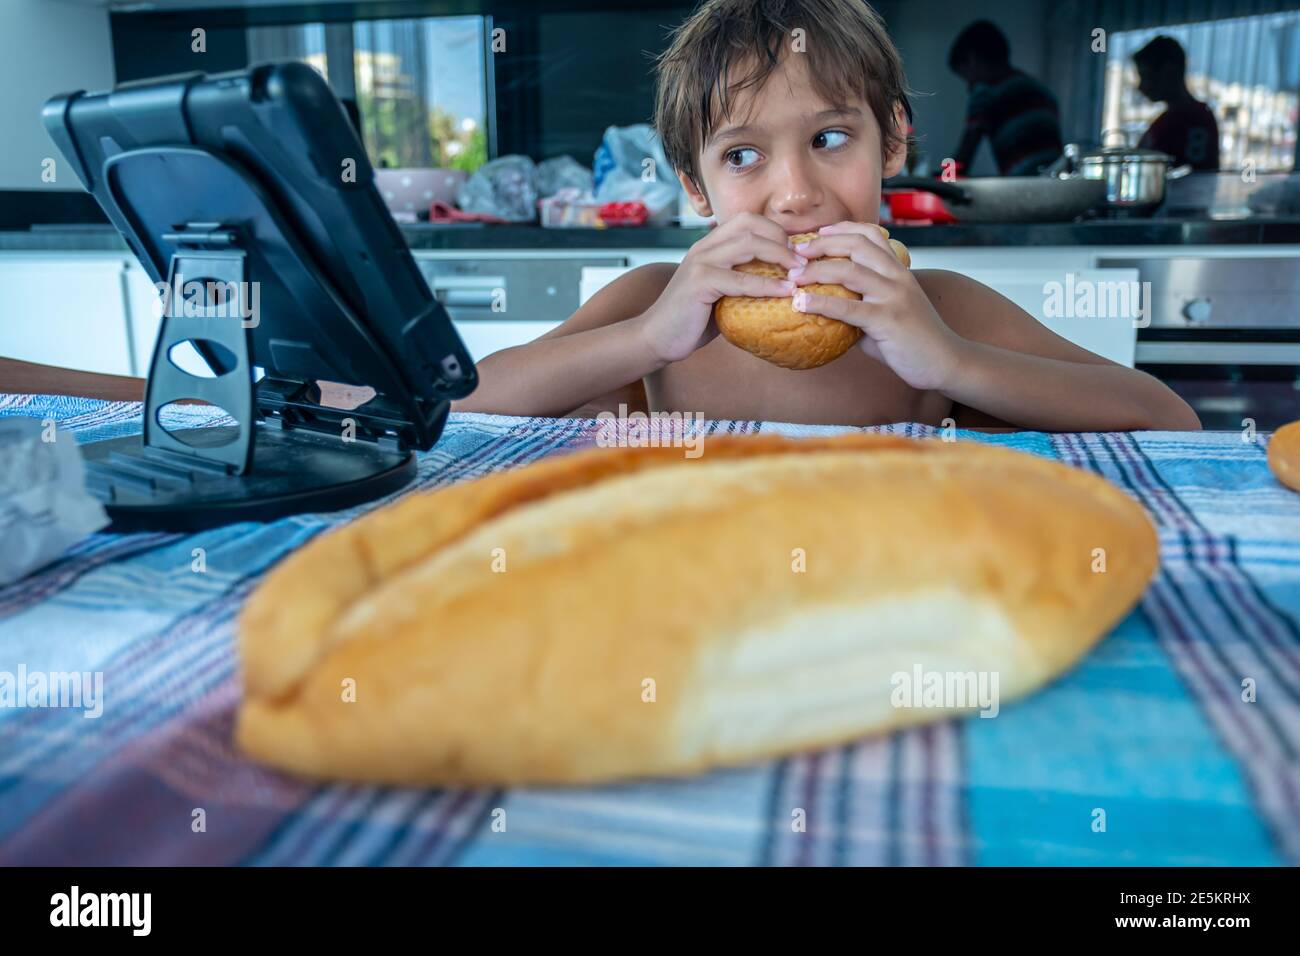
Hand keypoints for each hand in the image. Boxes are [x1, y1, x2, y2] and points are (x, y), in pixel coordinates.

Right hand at [636, 212, 805, 364]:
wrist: (657, 337)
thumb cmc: (693, 319)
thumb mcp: (721, 293)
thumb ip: (743, 280)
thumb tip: (782, 282)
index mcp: (710, 245)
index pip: (748, 220)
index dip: (776, 230)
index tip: (796, 251)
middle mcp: (704, 247)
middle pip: (750, 224)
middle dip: (782, 239)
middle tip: (803, 260)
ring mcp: (700, 262)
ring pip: (747, 244)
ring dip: (779, 255)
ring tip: (801, 271)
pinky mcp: (699, 283)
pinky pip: (739, 279)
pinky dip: (766, 284)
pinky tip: (785, 291)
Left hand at [788, 221, 965, 390]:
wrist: (946, 362)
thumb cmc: (914, 341)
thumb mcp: (887, 315)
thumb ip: (860, 307)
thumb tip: (827, 312)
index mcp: (899, 270)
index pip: (871, 235)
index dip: (843, 229)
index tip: (819, 232)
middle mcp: (897, 277)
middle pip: (856, 245)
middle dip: (821, 244)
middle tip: (794, 252)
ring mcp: (893, 296)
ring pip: (849, 271)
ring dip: (815, 270)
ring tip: (792, 277)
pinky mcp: (887, 320)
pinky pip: (848, 307)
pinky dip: (820, 303)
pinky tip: (799, 304)